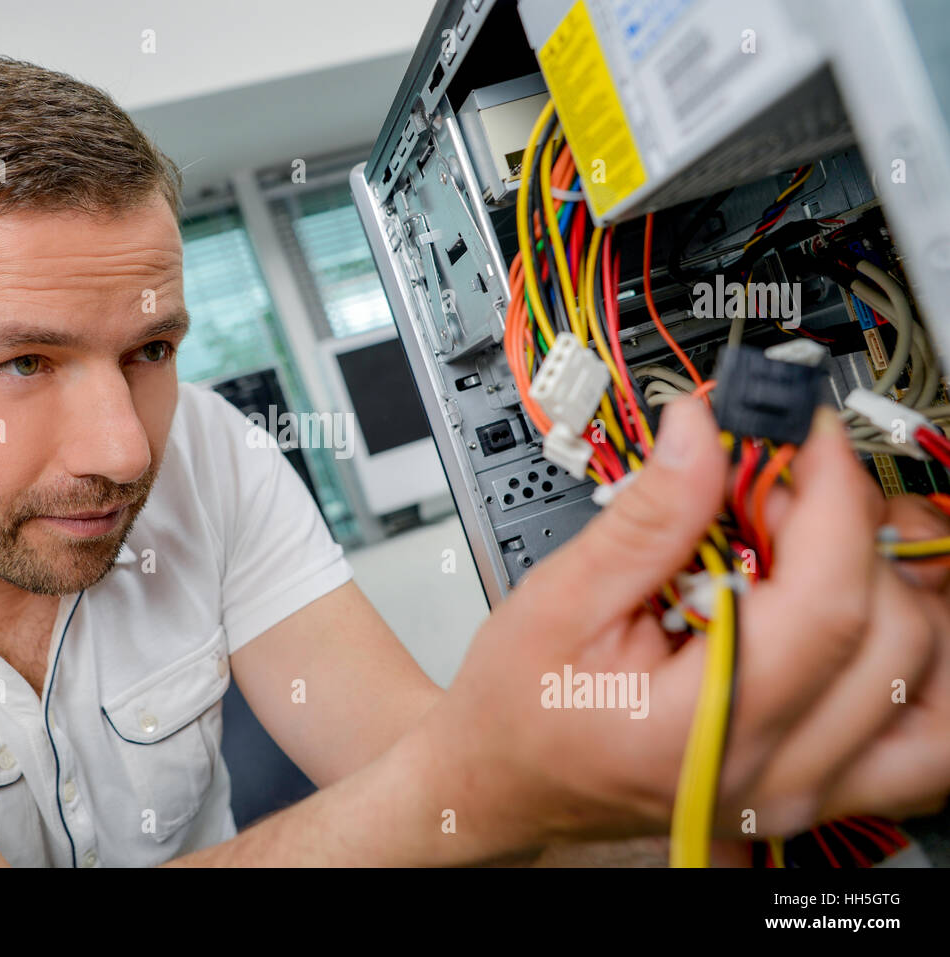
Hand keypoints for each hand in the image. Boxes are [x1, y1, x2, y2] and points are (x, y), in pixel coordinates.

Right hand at [406, 397, 947, 862]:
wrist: (502, 779)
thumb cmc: (515, 709)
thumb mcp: (557, 600)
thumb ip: (645, 517)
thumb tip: (703, 434)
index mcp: (697, 733)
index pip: (825, 605)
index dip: (832, 497)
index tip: (807, 436)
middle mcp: (769, 777)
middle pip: (892, 636)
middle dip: (849, 535)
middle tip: (773, 497)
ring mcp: (801, 792)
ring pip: (927, 686)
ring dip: (891, 593)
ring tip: (807, 552)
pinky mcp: (815, 786)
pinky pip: (919, 730)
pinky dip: (907, 658)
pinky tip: (849, 615)